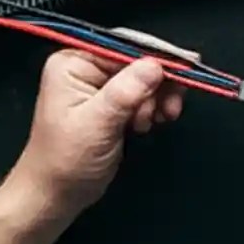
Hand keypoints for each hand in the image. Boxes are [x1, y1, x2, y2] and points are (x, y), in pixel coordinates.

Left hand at [8, 46, 188, 216]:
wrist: (56, 196)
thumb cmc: (66, 161)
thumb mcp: (97, 123)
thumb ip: (127, 91)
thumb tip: (157, 64)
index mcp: (73, 63)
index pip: (122, 46)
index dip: (156, 55)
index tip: (187, 65)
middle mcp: (85, 68)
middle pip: (136, 61)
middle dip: (158, 83)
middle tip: (173, 104)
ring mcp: (99, 87)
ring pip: (143, 80)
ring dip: (158, 97)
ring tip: (159, 119)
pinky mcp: (111, 105)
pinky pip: (141, 96)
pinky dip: (153, 107)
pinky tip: (153, 121)